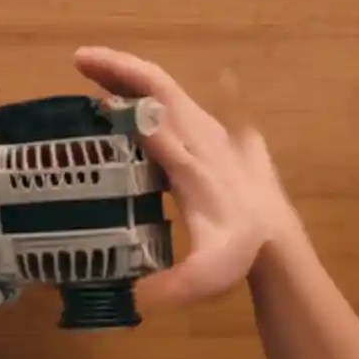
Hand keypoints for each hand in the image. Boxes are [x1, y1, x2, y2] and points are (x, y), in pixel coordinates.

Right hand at [75, 47, 301, 304]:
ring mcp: (210, 132)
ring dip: (129, 75)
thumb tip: (137, 297)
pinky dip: (145, 91)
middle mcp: (199, 138)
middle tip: (79, 60)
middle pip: (158, 86)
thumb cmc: (239, 252)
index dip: (119, 91)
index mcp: (189, 162)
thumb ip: (176, 284)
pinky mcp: (214, 135)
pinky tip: (126, 98)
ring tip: (93, 72)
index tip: (84, 77)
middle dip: (118, 67)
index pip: (153, 115)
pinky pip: (176, 102)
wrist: (279, 242)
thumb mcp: (209, 271)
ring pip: (167, 89)